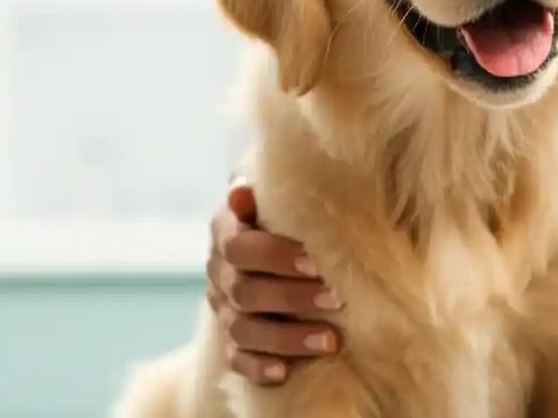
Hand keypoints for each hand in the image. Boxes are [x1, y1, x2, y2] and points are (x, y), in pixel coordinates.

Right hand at [207, 176, 342, 385]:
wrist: (274, 244)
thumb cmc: (291, 211)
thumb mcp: (284, 192)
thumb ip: (275, 185)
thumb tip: (245, 184)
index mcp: (227, 230)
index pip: (239, 246)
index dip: (275, 256)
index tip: (316, 262)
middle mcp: (220, 271)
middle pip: (244, 291)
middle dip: (292, 297)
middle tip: (337, 299)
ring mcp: (224, 308)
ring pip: (243, 330)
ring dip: (286, 338)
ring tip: (331, 341)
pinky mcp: (233, 340)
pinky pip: (238, 360)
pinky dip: (259, 367)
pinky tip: (285, 372)